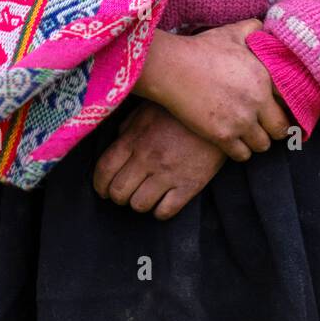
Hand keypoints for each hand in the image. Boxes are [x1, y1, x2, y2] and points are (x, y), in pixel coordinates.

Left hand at [92, 100, 227, 219]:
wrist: (220, 113)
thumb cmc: (181, 111)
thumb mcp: (149, 109)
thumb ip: (129, 127)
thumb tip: (116, 143)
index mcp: (135, 138)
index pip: (104, 169)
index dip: (99, 184)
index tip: (102, 189)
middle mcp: (148, 158)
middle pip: (118, 192)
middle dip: (117, 196)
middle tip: (123, 193)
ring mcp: (168, 174)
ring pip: (138, 205)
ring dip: (138, 203)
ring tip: (144, 195)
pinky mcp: (189, 186)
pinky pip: (164, 212)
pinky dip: (159, 210)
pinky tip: (162, 200)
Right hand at [134, 19, 293, 161]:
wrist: (172, 68)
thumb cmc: (202, 48)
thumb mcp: (233, 32)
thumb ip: (254, 29)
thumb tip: (264, 28)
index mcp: (264, 77)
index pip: (291, 101)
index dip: (287, 106)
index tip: (280, 108)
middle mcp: (257, 102)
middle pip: (281, 129)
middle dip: (275, 128)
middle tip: (266, 125)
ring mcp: (240, 121)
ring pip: (263, 145)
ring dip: (258, 141)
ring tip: (250, 133)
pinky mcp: (222, 136)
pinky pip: (242, 155)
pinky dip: (241, 151)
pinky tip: (234, 140)